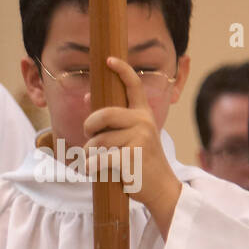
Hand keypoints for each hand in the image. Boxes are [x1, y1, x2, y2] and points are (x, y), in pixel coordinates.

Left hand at [82, 57, 181, 237]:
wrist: (161, 188)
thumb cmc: (141, 162)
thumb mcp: (133, 136)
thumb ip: (113, 120)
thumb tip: (87, 97)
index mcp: (143, 115)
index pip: (134, 86)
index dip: (122, 70)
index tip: (109, 60)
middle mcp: (143, 122)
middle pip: (102, 116)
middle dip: (89, 128)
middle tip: (89, 137)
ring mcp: (139, 139)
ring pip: (98, 142)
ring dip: (90, 155)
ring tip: (99, 162)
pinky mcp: (132, 157)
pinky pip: (100, 159)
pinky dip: (91, 168)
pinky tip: (93, 172)